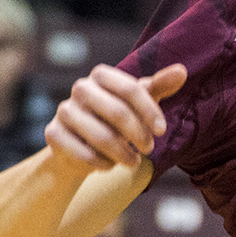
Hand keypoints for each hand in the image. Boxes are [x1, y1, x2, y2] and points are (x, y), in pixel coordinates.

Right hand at [44, 63, 186, 171]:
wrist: (81, 145)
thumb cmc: (116, 118)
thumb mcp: (140, 102)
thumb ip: (159, 87)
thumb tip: (182, 71)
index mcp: (102, 75)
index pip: (131, 89)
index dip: (150, 111)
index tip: (162, 131)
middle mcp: (80, 88)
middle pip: (118, 112)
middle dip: (139, 135)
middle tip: (149, 149)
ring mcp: (64, 110)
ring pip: (101, 136)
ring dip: (123, 154)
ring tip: (133, 162)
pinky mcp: (53, 134)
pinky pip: (83, 154)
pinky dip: (102, 164)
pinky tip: (108, 165)